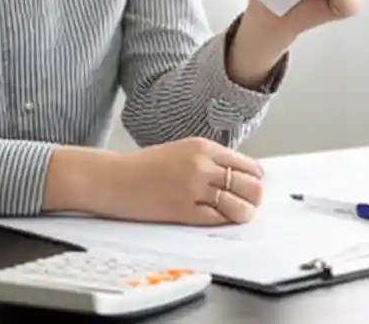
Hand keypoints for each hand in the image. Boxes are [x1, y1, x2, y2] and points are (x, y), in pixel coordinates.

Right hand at [111, 137, 264, 224]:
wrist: (114, 178)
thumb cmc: (144, 167)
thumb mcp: (181, 151)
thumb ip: (209, 161)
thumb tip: (238, 177)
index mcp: (203, 147)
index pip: (249, 166)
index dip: (254, 180)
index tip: (250, 188)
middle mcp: (203, 165)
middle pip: (251, 185)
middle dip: (253, 198)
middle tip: (246, 204)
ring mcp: (194, 189)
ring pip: (240, 205)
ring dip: (243, 213)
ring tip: (234, 215)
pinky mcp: (184, 211)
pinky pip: (219, 219)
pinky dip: (223, 221)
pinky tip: (217, 218)